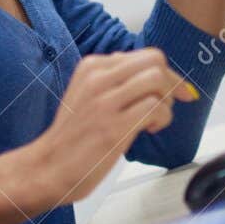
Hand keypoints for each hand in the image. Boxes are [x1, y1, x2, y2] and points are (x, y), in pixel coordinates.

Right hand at [26, 49, 197, 204]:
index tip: (177, 89)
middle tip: (170, 103)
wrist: (47, 168)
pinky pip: (155, 108)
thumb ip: (113, 81)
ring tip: (155, 119)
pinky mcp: (114, 126)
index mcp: (92, 67)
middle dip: (172, 82)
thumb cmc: (71, 138)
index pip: (144, 56)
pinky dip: (162, 119)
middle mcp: (98, 78)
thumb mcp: (86, 95)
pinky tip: (148, 130)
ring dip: (167, 101)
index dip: (166, 73)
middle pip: (154, 61)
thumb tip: (150, 74)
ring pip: (157, 80)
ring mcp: (105, 101)